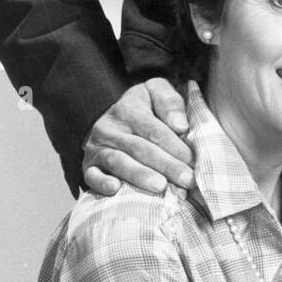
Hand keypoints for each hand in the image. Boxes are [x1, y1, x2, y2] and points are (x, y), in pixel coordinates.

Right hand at [82, 80, 193, 195]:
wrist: (109, 117)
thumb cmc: (143, 108)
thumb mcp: (156, 92)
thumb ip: (170, 103)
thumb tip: (181, 126)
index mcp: (129, 108)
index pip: (154, 130)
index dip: (176, 146)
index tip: (194, 160)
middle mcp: (110, 127)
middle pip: (140, 148)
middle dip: (167, 165)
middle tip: (187, 179)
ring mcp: (97, 147)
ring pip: (118, 162)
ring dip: (140, 176)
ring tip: (161, 186)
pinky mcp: (88, 165)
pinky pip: (91, 175)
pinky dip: (101, 183)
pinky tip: (115, 189)